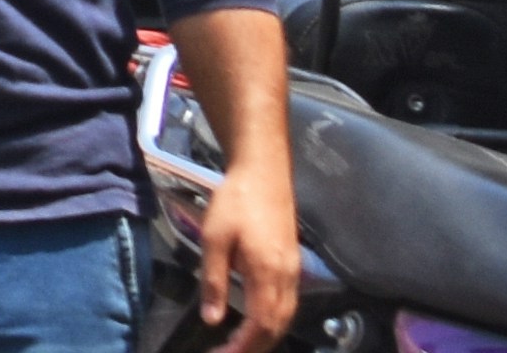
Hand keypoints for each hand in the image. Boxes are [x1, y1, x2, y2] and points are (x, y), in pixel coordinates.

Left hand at [194, 138, 300, 352]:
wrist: (264, 171)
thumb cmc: (236, 201)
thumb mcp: (215, 238)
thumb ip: (214, 280)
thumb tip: (212, 320)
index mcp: (268, 274)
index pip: (261, 325)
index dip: (243, 347)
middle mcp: (287, 279)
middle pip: (277, 328)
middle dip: (254, 347)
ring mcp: (294, 272)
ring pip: (285, 318)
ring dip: (264, 337)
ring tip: (239, 346)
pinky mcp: (293, 265)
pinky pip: (287, 305)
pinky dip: (273, 322)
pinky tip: (255, 323)